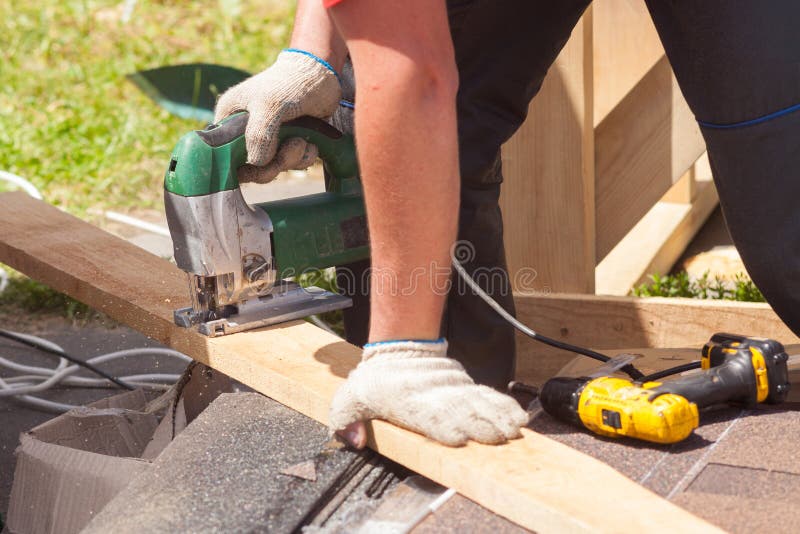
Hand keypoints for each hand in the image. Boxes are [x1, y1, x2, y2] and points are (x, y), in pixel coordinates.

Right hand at [214, 49, 340, 182]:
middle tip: (292, 148)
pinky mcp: (288, 143)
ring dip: (293, 159)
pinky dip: (304, 157)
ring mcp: (268, 139)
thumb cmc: (288, 85)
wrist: (320, 75)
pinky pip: (293, 163)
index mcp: (229, 119)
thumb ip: (258, 135)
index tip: (262, 165)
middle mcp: (245, 132)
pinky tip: (311, 143)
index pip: (223, 156)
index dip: (242, 167)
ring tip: (303, 140)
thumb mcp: (268, 106)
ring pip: (275, 167)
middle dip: (274, 165)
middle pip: (252, 168)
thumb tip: (257, 164)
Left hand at [329, 339, 528, 446]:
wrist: (397, 347)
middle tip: (499, 438)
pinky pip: (486, 396)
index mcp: (406, 403)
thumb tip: (353, 440)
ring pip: (478, 403)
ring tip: (514, 429)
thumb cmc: (374, 380)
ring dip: (497, 417)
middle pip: (460, 411)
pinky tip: (517, 417)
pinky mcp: (463, 386)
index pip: (428, 416)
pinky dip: (503, 406)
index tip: (459, 437)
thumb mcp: (349, 397)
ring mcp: (451, 390)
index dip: (444, 426)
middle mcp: (433, 397)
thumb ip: (345, 420)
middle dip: (480, 425)